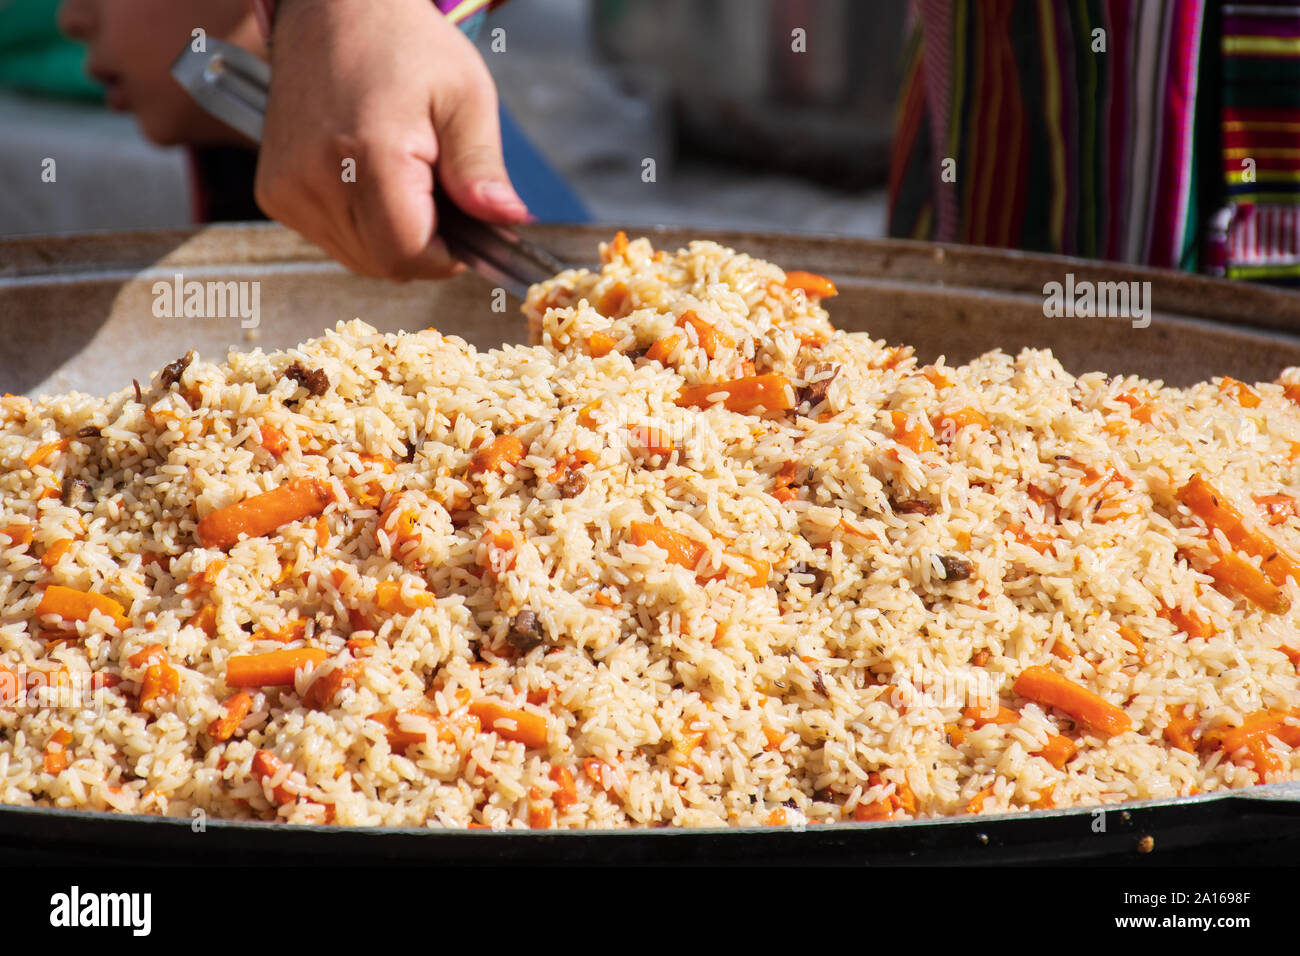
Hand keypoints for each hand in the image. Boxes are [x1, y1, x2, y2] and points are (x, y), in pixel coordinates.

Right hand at [254, 0, 529, 278]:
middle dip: (424, 244)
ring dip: (392, 237)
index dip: (448, 254)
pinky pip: (333, 240)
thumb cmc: (405, 45)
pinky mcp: (274, 193)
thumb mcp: (466, 97)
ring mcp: (287, 190)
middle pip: (385, 265)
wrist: (333, 10)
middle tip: (437, 190)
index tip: (466, 225)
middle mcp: (314, 179)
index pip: (409, 256)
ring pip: (359, 259)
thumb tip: (507, 220)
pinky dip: (362, 227)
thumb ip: (481, 168)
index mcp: (367, 155)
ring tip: (403, 177)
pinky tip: (369, 180)